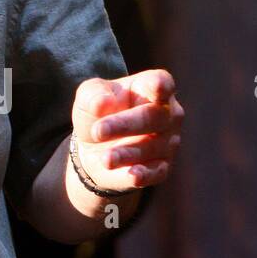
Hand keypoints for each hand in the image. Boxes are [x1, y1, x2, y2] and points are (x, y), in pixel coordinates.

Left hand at [71, 69, 183, 190]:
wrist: (93, 145)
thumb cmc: (97, 110)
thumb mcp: (88, 96)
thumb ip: (94, 94)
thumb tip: (104, 102)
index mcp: (150, 87)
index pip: (161, 82)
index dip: (160, 85)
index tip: (157, 87)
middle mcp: (167, 114)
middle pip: (153, 116)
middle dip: (125, 124)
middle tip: (98, 131)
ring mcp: (168, 142)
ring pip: (152, 147)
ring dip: (126, 152)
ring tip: (105, 158)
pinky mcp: (161, 167)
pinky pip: (156, 171)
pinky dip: (145, 174)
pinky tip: (133, 175)